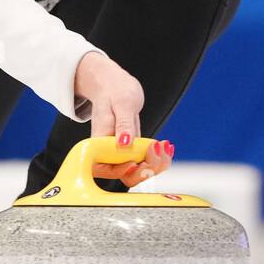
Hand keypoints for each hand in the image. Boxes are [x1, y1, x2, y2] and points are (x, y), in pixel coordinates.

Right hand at [75, 51, 172, 184]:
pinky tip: (165, 146)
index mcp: (98, 143)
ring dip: (157, 164)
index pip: (106, 169)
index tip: (135, 161)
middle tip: (156, 150)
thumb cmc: (114, 92)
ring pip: (139, 173)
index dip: (121, 170)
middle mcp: (108, 152)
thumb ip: (123, 124)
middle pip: (125, 176)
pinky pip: (147, 162)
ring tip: (164, 146)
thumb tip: (124, 143)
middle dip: (144, 170)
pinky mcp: (133, 151)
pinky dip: (160, 157)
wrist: (116, 87)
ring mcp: (122, 153)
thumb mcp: (121, 103)